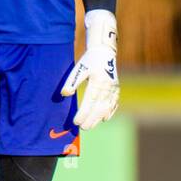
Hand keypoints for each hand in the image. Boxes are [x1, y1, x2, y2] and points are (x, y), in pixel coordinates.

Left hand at [60, 9, 119, 129]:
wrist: (104, 52)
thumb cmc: (88, 61)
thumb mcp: (78, 69)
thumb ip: (71, 82)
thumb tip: (64, 94)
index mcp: (97, 81)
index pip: (89, 101)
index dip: (83, 113)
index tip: (76, 121)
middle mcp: (108, 86)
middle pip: (99, 107)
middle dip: (90, 119)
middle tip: (82, 128)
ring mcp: (114, 88)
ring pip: (107, 107)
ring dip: (98, 118)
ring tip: (90, 126)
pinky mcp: (116, 89)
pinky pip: (114, 103)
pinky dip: (110, 111)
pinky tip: (104, 119)